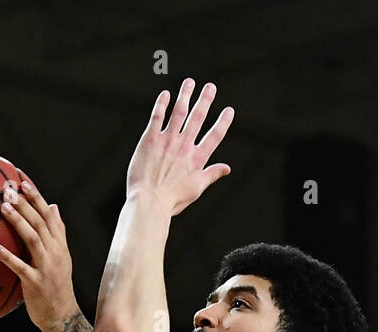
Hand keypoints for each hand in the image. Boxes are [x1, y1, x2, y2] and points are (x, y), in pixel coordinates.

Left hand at [0, 180, 80, 331]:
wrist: (62, 316)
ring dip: (17, 221)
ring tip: (2, 207)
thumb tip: (54, 206)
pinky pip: (20, 267)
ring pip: (33, 238)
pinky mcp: (36, 283)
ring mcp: (46, 267)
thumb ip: (56, 232)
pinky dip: (7, 256)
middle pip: (40, 222)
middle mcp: (55, 252)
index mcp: (59, 245)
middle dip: (25, 203)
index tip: (22, 181)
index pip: (49, 215)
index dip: (36, 197)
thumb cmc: (56, 286)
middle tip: (7, 189)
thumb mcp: (61, 257)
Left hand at [125, 78, 233, 215]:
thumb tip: (227, 168)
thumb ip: (211, 175)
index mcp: (197, 159)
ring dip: (185, 96)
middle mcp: (184, 146)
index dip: (223, 122)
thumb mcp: (196, 189)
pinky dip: (162, 104)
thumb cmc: (172, 200)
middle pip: (198, 118)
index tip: (229, 110)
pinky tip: (165, 94)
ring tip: (190, 82)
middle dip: (205, 101)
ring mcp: (167, 141)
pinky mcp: (150, 139)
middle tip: (211, 87)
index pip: (215, 136)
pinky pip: (157, 117)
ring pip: (179, 112)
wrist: (149, 202)